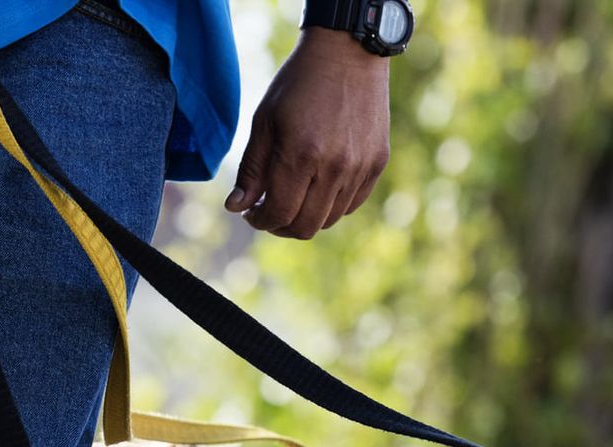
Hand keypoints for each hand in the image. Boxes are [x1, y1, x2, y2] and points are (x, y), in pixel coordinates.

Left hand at [225, 29, 390, 238]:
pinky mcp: (377, 164)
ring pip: (329, 219)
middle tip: (270, 210)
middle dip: (281, 225)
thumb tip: (236, 208)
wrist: (348, 53)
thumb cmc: (298, 83)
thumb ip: (251, 169)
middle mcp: (334, 167)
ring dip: (306, 215)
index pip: (279, 213)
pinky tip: (317, 186)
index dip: (260, 220)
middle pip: (305, 226)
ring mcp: (359, 168)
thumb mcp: (265, 120)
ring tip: (293, 196)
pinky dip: (331, 204)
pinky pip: (351, 203)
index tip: (252, 212)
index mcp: (300, 155)